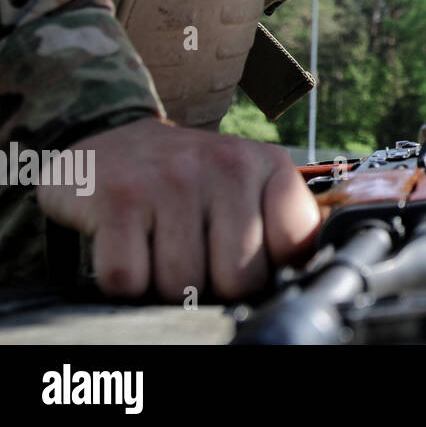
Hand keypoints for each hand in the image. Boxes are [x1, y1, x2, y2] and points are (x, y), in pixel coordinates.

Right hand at [35, 118, 319, 300]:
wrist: (112, 140)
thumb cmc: (191, 179)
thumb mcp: (250, 184)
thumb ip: (285, 225)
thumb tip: (312, 273)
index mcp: (268, 164)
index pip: (296, 243)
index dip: (271, 269)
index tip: (250, 260)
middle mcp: (227, 164)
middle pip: (239, 278)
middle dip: (215, 286)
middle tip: (197, 256)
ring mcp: (172, 178)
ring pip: (181, 285)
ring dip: (165, 284)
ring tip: (160, 248)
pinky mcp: (119, 198)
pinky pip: (128, 280)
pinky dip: (124, 281)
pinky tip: (128, 247)